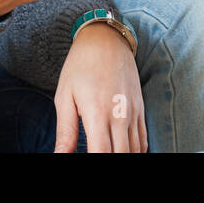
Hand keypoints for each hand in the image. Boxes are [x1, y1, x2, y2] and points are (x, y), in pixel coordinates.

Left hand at [53, 22, 146, 152]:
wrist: (106, 39)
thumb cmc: (80, 66)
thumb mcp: (64, 97)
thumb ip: (65, 132)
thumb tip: (60, 156)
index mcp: (97, 113)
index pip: (101, 155)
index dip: (96, 164)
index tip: (87, 161)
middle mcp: (120, 115)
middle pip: (120, 156)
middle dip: (109, 161)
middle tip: (96, 154)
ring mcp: (133, 112)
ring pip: (135, 151)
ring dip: (123, 157)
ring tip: (108, 152)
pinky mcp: (140, 108)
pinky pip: (143, 139)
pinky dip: (135, 152)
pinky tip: (123, 152)